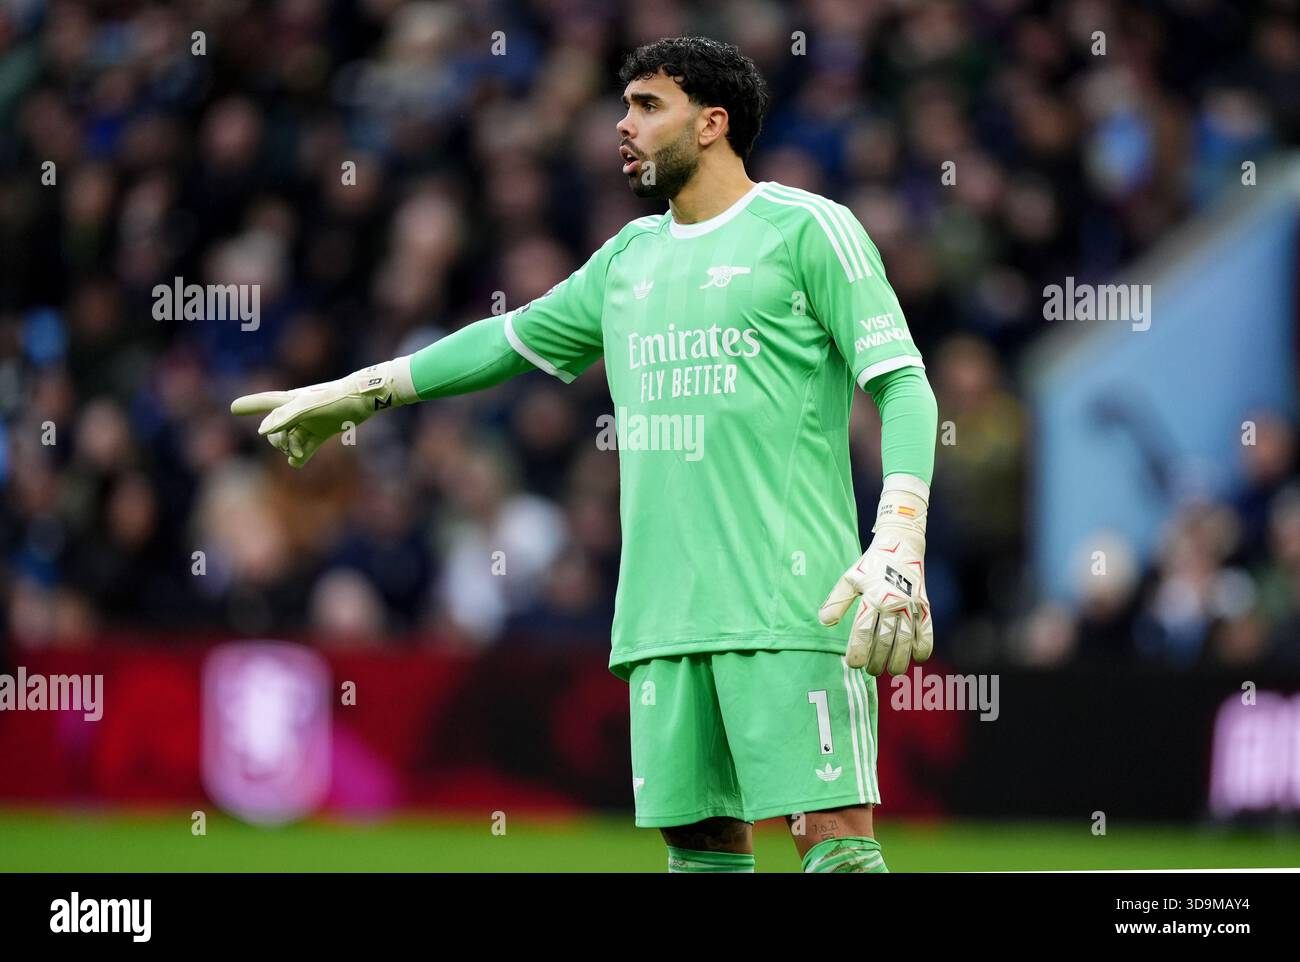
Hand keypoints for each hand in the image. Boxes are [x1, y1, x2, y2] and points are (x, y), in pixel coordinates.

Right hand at [230, 358, 416, 467]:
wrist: (365, 398)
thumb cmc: (335, 398)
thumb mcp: (308, 407)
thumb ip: (284, 417)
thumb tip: (261, 432)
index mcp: (289, 400)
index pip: (264, 402)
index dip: (249, 405)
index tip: (233, 408)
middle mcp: (296, 412)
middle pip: (275, 431)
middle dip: (278, 441)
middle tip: (291, 445)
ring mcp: (309, 423)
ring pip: (290, 441)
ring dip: (290, 450)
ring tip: (298, 455)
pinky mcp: (322, 432)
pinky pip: (305, 448)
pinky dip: (300, 456)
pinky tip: (298, 463)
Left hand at [819, 475, 933, 675]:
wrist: (902, 545)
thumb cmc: (872, 564)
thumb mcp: (850, 578)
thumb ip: (837, 601)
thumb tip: (823, 622)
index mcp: (872, 596)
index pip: (863, 629)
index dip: (857, 650)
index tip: (853, 664)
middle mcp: (892, 602)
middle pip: (884, 639)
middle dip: (877, 659)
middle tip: (870, 671)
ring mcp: (911, 604)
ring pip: (905, 639)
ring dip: (898, 659)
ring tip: (891, 671)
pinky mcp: (924, 605)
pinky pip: (926, 630)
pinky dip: (923, 647)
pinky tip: (916, 659)